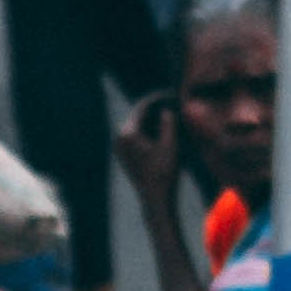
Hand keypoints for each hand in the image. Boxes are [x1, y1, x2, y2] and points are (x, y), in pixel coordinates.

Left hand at [113, 91, 181, 211]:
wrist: (155, 198)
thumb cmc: (164, 172)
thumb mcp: (171, 145)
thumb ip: (167, 124)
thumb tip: (165, 110)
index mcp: (128, 134)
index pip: (141, 108)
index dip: (156, 99)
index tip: (169, 92)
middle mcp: (119, 138)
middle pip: (137, 115)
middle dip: (153, 107)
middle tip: (169, 99)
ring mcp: (119, 147)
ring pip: (136, 125)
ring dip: (150, 118)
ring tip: (168, 110)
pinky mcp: (123, 154)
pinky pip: (135, 135)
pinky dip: (147, 129)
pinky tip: (161, 127)